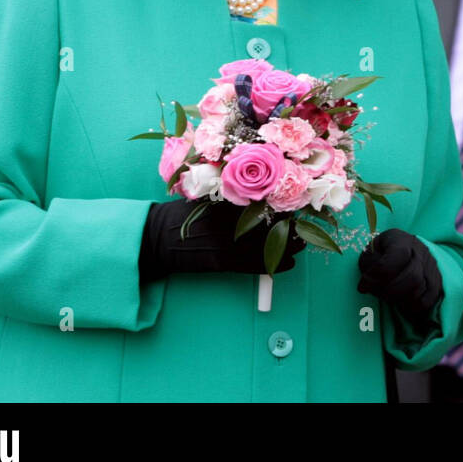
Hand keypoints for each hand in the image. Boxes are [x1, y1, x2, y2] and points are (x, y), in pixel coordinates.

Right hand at [138, 199, 304, 282]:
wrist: (157, 238)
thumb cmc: (182, 215)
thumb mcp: (206, 197)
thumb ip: (232, 196)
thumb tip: (265, 197)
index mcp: (226, 201)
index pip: (265, 201)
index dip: (285, 207)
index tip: (299, 208)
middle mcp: (230, 220)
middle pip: (270, 223)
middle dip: (291, 227)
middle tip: (305, 228)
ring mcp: (227, 242)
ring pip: (267, 245)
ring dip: (288, 247)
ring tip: (301, 245)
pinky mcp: (222, 262)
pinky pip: (255, 265)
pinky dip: (275, 265)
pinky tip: (288, 264)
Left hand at [357, 229, 442, 324]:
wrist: (405, 251)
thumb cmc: (382, 253)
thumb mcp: (371, 251)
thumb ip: (369, 263)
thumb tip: (369, 281)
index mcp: (402, 239)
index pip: (398, 255)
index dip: (379, 273)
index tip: (363, 285)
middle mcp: (421, 252)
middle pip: (412, 277)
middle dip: (389, 291)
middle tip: (374, 293)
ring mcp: (431, 268)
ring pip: (420, 291)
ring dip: (398, 299)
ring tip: (386, 296)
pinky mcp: (436, 283)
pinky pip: (426, 302)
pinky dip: (410, 306)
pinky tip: (399, 301)